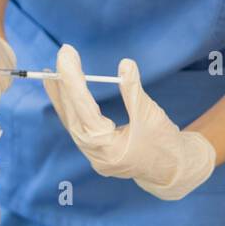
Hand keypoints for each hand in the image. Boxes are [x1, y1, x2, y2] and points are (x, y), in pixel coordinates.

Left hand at [44, 44, 215, 199]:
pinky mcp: (96, 150)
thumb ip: (134, 90)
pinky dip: (70, 107)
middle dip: (64, 83)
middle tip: (63, 54)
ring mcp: (93, 154)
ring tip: (51, 72)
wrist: (173, 171)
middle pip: (71, 114)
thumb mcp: (151, 115)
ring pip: (71, 121)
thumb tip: (125, 64)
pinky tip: (63, 93)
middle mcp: (94, 153)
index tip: (66, 54)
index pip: (83, 108)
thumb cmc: (165, 145)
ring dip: (61, 95)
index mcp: (107, 147)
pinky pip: (77, 126)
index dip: (73, 78)